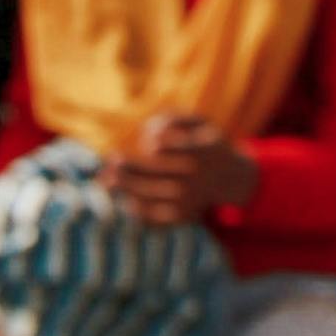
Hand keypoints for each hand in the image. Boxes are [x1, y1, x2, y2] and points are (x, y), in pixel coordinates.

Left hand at [110, 113, 256, 226]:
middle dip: (135, 169)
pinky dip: (136, 208)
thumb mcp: (199, 123)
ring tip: (106, 180)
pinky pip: (155, 216)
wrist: (229, 178)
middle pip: (164, 175)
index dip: (172, 148)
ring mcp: (191, 199)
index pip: (190, 150)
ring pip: (155, 196)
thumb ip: (175, 119)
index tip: (153, 146)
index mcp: (206, 150)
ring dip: (128, 189)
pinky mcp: (183, 215)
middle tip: (112, 161)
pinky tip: (121, 197)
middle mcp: (200, 177)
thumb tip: (149, 132)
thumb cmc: (205, 143)